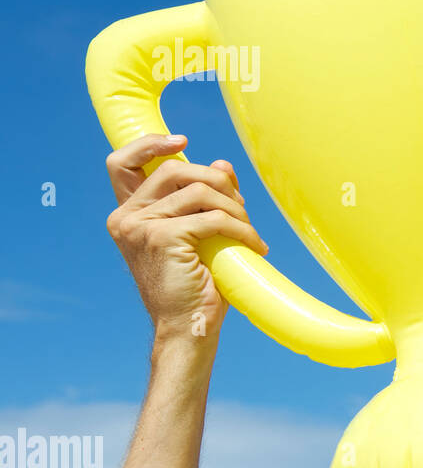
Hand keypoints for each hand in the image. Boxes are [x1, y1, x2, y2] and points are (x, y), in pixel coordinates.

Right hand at [105, 134, 268, 342]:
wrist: (188, 326)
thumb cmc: (194, 282)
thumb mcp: (199, 233)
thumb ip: (205, 198)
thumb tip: (222, 163)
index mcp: (128, 214)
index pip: (122, 162)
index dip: (150, 144)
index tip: (183, 141)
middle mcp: (126, 217)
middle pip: (174, 169)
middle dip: (217, 180)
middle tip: (240, 207)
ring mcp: (140, 227)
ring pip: (200, 191)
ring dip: (235, 207)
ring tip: (250, 230)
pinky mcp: (162, 238)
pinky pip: (214, 218)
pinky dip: (241, 228)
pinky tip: (255, 245)